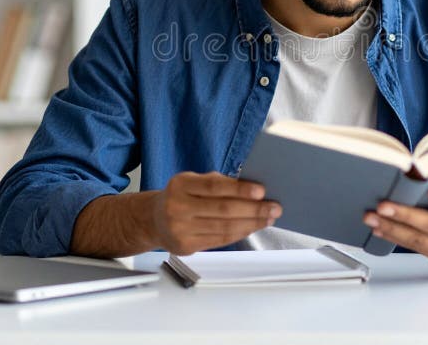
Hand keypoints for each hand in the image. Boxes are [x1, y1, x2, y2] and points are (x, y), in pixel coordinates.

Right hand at [151, 171, 281, 254]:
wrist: (153, 220)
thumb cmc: (181, 196)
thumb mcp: (193, 182)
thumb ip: (218, 183)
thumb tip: (253, 190)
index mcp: (180, 185)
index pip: (214, 187)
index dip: (240, 189)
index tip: (262, 191)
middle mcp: (177, 207)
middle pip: (223, 210)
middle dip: (253, 209)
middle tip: (274, 207)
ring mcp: (180, 230)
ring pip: (224, 228)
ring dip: (251, 223)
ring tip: (268, 218)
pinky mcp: (186, 247)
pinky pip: (220, 240)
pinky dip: (240, 233)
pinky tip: (252, 227)